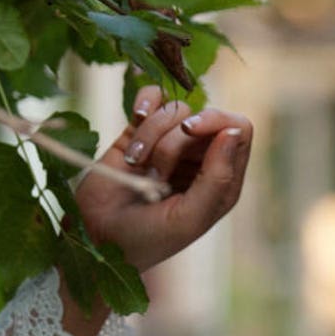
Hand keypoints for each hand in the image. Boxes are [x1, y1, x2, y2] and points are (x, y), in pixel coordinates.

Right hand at [75, 84, 252, 272]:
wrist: (96, 237)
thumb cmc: (147, 238)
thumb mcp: (188, 218)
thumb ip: (218, 178)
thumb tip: (233, 130)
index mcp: (222, 179)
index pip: (239, 130)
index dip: (216, 121)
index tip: (188, 130)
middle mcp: (201, 158)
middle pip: (203, 118)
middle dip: (174, 140)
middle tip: (156, 169)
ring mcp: (171, 143)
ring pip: (174, 110)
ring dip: (150, 136)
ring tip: (136, 165)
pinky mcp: (141, 132)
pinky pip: (153, 97)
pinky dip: (143, 104)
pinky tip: (134, 118)